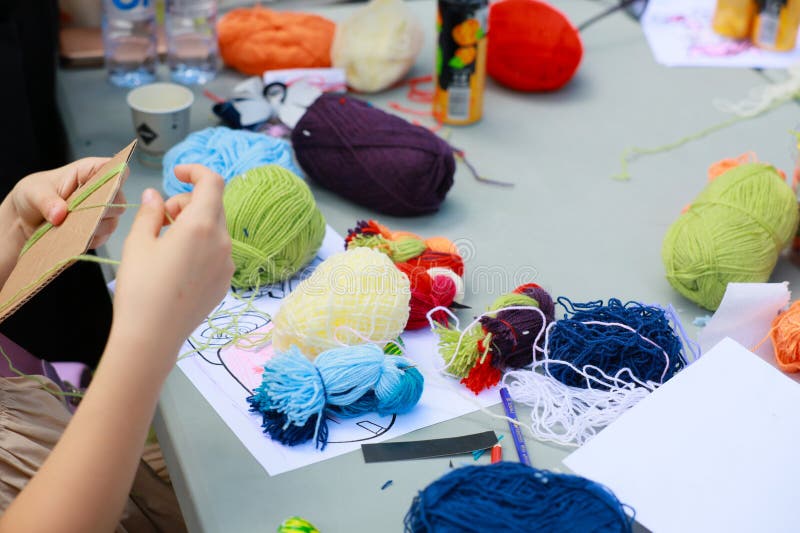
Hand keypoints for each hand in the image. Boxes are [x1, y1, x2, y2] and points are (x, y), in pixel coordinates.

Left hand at [7, 157, 125, 249]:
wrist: (25, 222)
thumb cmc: (31, 197)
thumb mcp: (32, 192)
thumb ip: (46, 201)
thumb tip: (60, 214)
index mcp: (87, 172)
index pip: (113, 168)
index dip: (116, 176)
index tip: (107, 189)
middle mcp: (100, 192)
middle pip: (118, 199)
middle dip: (102, 208)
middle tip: (79, 213)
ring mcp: (101, 213)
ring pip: (111, 222)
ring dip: (92, 227)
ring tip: (68, 226)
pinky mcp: (97, 232)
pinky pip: (101, 239)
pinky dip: (87, 240)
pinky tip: (71, 236)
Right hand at [110, 165, 233, 363]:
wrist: (152, 337)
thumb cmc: (140, 288)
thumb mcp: (138, 242)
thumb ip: (152, 212)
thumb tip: (157, 195)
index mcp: (202, 226)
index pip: (213, 182)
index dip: (196, 171)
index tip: (177, 173)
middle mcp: (223, 242)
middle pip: (213, 205)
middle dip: (188, 201)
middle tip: (161, 217)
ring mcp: (228, 264)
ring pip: (216, 229)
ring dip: (195, 223)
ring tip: (166, 241)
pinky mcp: (225, 282)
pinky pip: (217, 251)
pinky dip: (202, 245)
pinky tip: (177, 263)